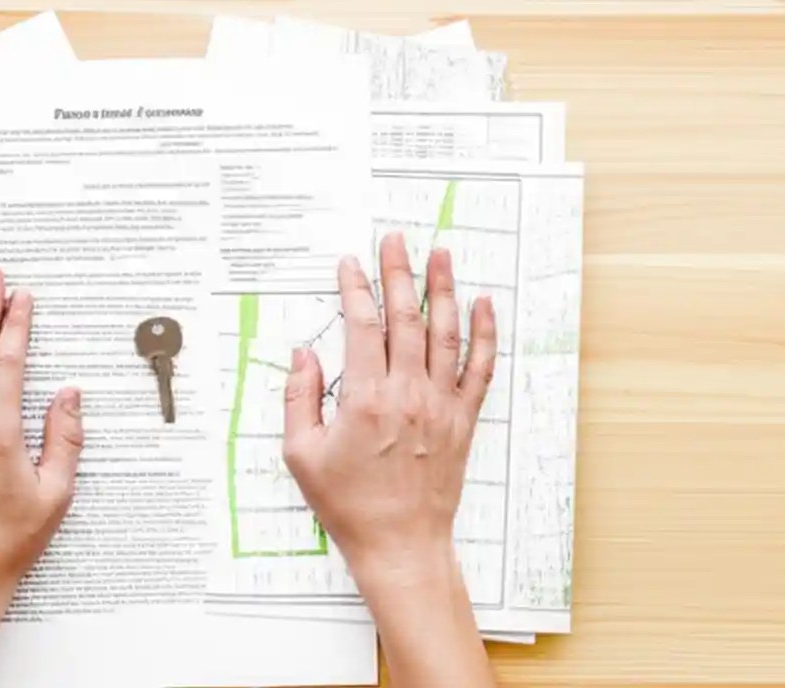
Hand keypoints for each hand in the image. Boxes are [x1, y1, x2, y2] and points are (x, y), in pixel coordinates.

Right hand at [282, 231, 496, 585]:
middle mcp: (407, 394)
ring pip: (445, 334)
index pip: (361, 326)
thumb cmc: (348, 504)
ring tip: (440, 254)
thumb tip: (303, 354)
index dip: (355, 288)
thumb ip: (299, 398)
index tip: (349, 264)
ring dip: (443, 289)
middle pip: (405, 318)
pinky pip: (479, 369)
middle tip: (395, 240)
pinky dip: (484, 334)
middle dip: (399, 273)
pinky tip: (484, 306)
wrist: (399, 543)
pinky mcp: (462, 421)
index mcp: (365, 399)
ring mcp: (440, 406)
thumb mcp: (302, 455)